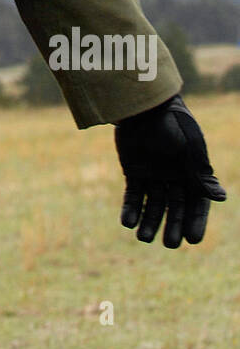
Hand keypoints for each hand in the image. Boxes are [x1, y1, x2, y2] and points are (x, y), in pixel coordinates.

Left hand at [114, 94, 225, 247]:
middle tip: (170, 244)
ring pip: (152, 205)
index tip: (193, 239)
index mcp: (192, 173)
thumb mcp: (190, 148)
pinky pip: (133, 195)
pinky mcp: (134, 171)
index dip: (196, 221)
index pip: (197, 203)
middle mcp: (174, 177)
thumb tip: (220, 198)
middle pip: (175, 208)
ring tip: (144, 238)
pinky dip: (131, 209)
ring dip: (149, 222)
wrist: (143, 105)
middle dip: (173, 226)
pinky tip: (128, 223)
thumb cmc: (173, 123)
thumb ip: (201, 174)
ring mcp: (153, 175)